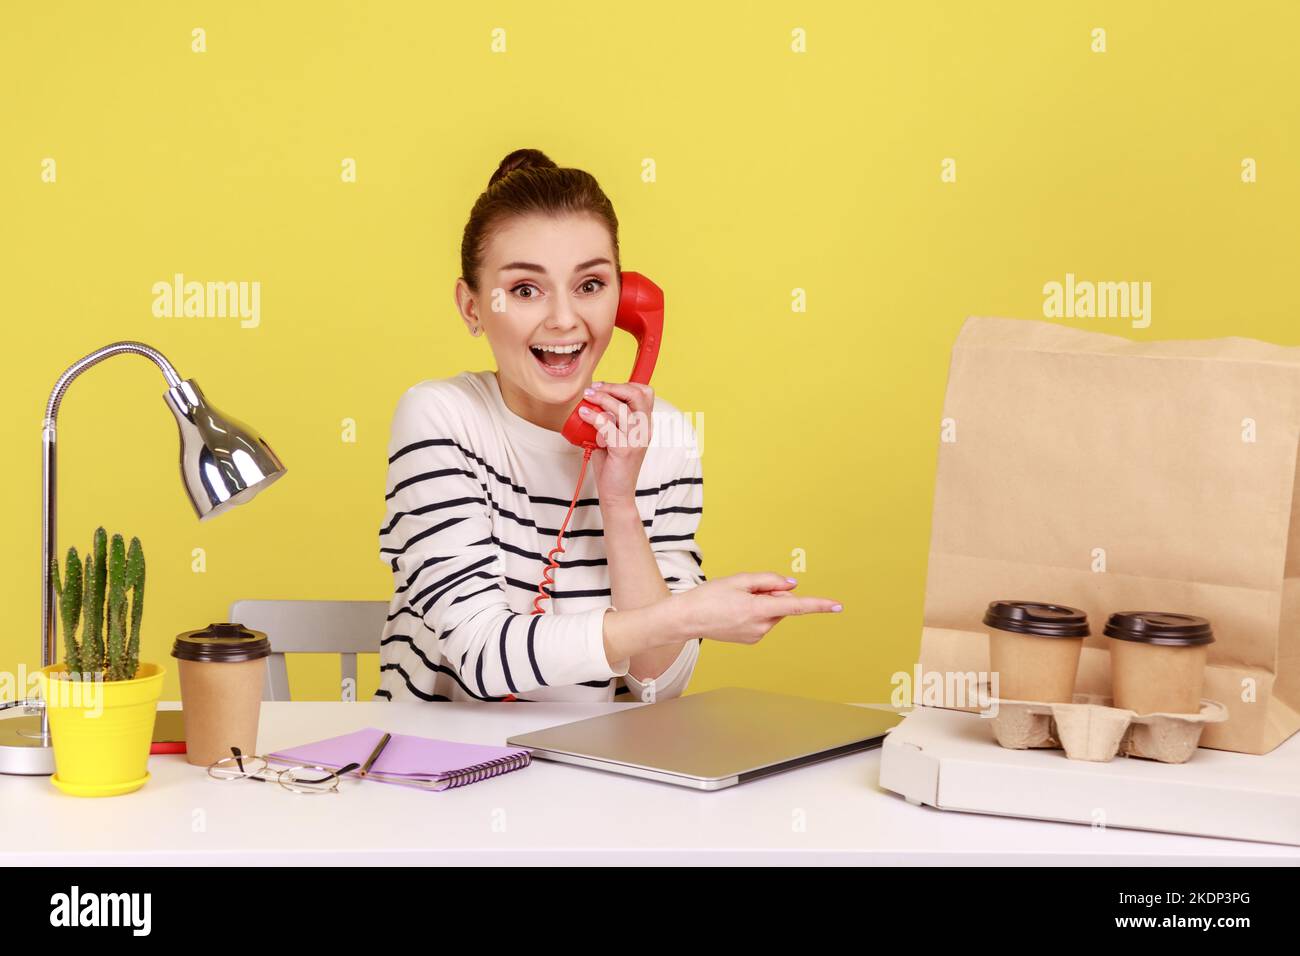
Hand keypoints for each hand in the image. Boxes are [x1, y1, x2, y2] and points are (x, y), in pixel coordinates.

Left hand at [578, 381, 653, 507]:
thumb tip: (591, 402)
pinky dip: (594, 417)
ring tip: (586, 397)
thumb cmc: (613, 465)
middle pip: (637, 395)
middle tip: (594, 389)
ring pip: (622, 409)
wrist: (617, 494)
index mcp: (645, 425)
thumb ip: (610, 420)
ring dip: (602, 399)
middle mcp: (645, 430)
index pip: (645, 393)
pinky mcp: (624, 450)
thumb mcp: (615, 437)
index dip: (626, 384)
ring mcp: (636, 440)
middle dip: (613, 387)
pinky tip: (583, 413)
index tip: (605, 386)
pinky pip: (608, 426)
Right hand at [673, 573, 842, 644]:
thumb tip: (791, 586)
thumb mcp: (739, 580)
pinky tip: (734, 611)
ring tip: (735, 602)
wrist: (687, 619)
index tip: (837, 605)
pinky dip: (755, 613)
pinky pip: (763, 621)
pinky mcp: (751, 639)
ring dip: (762, 604)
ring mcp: (756, 636)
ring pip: (772, 613)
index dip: (818, 605)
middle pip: (781, 605)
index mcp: (758, 610)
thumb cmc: (709, 597)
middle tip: (745, 590)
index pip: (796, 607)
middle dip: (771, 594)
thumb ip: (769, 581)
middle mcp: (760, 627)